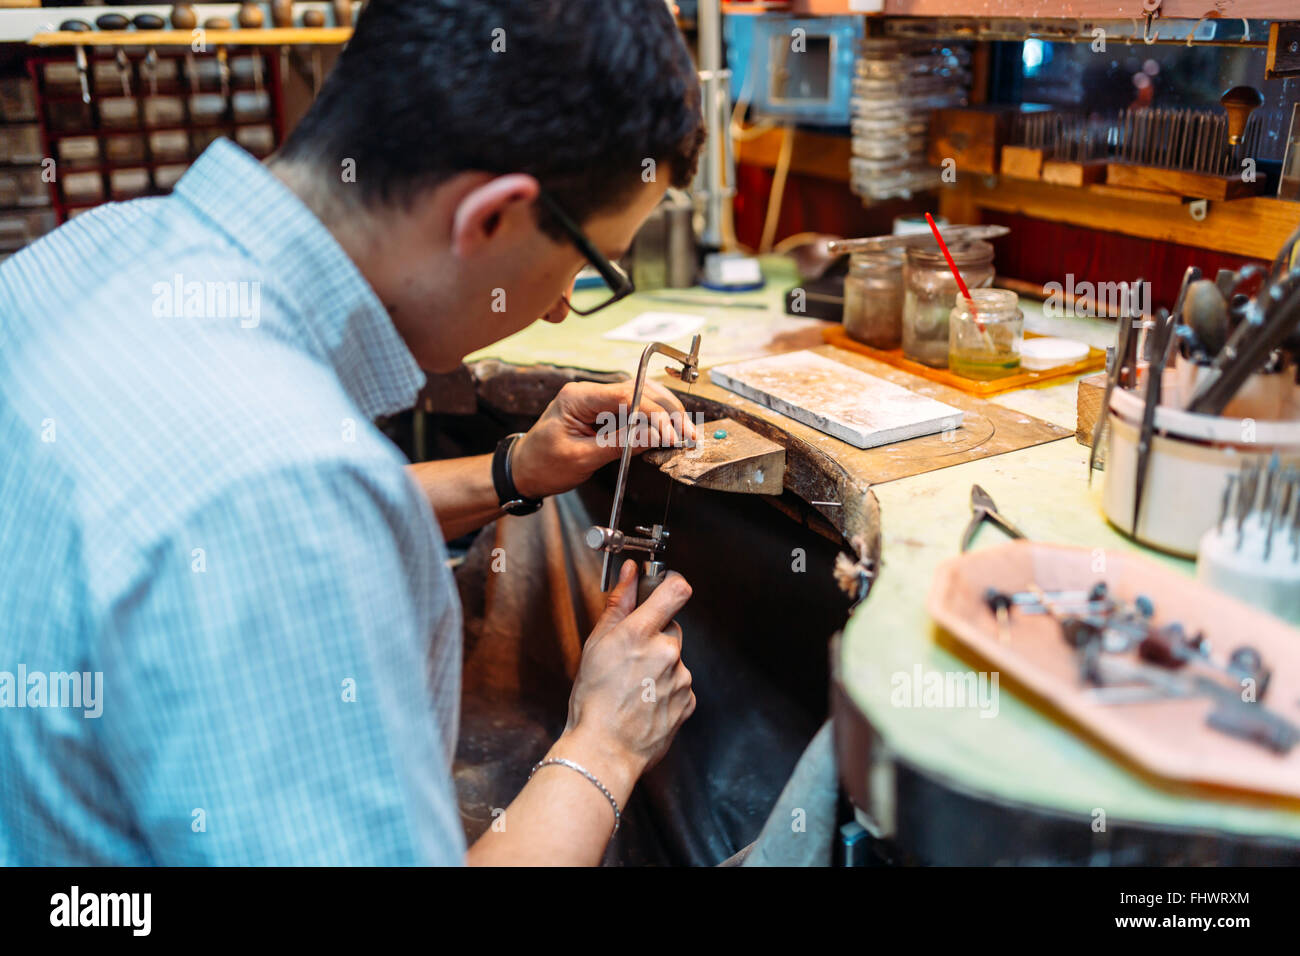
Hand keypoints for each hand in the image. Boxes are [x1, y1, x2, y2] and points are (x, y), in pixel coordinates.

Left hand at [510, 380, 696, 498]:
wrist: (525, 470)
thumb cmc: (543, 464)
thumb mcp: (581, 458)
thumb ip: (620, 444)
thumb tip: (655, 436)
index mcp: (577, 397)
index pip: (625, 395)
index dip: (653, 413)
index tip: (671, 433)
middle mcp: (590, 393)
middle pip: (639, 391)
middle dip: (667, 412)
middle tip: (689, 434)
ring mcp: (598, 401)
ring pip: (641, 398)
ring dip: (666, 416)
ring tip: (686, 434)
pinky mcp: (604, 413)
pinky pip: (635, 411)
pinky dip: (654, 422)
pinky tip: (669, 433)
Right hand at [559, 561, 694, 784]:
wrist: (604, 750)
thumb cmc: (593, 701)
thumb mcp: (596, 645)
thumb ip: (618, 604)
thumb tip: (629, 573)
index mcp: (640, 633)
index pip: (676, 590)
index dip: (672, 585)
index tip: (665, 589)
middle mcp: (666, 652)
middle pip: (672, 627)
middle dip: (655, 636)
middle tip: (631, 657)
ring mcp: (681, 678)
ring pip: (675, 658)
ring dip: (660, 666)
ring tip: (634, 687)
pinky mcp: (688, 700)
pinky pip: (680, 684)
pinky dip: (666, 689)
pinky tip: (645, 701)